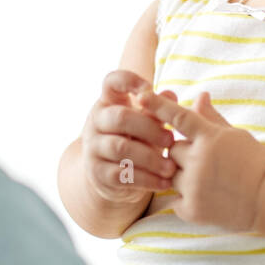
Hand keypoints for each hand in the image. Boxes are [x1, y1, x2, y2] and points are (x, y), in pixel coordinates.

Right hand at [80, 70, 176, 205]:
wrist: (111, 177)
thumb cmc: (136, 140)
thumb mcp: (146, 122)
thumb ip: (157, 109)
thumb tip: (170, 95)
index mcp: (108, 102)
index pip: (112, 81)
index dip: (130, 81)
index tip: (150, 90)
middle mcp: (96, 122)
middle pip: (120, 117)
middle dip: (149, 128)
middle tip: (171, 140)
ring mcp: (93, 147)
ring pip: (120, 148)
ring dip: (150, 158)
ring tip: (171, 167)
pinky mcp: (98, 173)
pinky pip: (121, 175)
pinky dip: (146, 180)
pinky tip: (164, 182)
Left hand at [138, 89, 264, 231]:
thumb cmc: (253, 161)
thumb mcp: (234, 135)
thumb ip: (211, 118)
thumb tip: (200, 95)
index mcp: (210, 138)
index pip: (178, 117)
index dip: (158, 105)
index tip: (140, 95)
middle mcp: (198, 160)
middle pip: (171, 150)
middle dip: (182, 153)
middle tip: (205, 160)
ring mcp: (194, 186)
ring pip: (169, 174)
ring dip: (182, 175)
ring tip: (207, 179)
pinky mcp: (192, 209)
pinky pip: (175, 199)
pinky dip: (186, 198)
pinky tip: (207, 197)